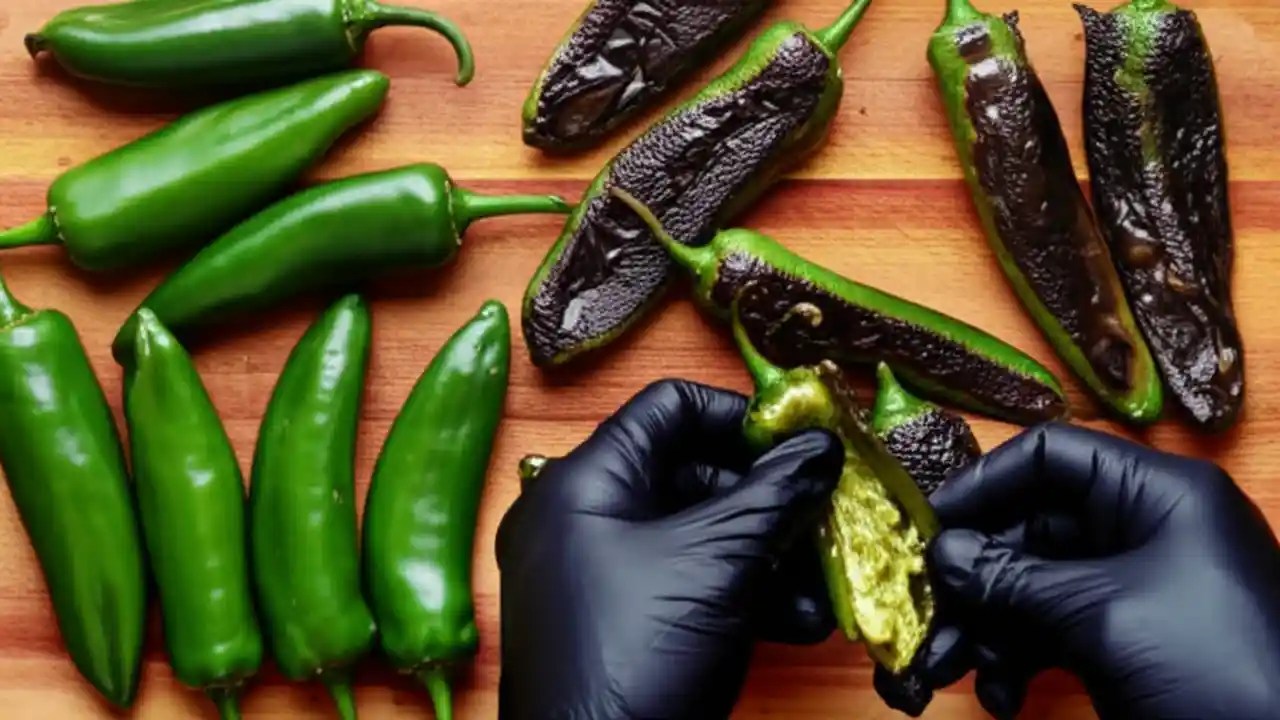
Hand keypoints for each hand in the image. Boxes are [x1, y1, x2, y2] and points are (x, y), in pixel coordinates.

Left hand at [495, 380, 842, 719]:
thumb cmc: (638, 654)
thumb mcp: (719, 564)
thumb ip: (774, 495)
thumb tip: (822, 445)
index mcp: (585, 483)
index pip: (668, 409)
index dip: (740, 418)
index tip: (802, 446)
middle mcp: (580, 521)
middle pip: (687, 472)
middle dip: (765, 499)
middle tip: (823, 517)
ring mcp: (595, 578)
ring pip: (694, 538)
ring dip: (766, 554)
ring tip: (823, 584)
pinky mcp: (616, 628)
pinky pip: (683, 587)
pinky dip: (738, 596)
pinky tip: (798, 622)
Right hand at [925, 423, 1279, 718]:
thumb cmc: (1217, 668)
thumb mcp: (1104, 616)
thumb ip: (1013, 579)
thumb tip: (943, 553)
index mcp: (1156, 494)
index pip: (1052, 456)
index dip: (984, 484)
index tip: (928, 525)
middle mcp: (1142, 529)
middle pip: (1031, 527)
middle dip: (973, 577)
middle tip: (927, 618)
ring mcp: (1135, 588)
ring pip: (1032, 586)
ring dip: (985, 626)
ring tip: (947, 668)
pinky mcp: (1127, 640)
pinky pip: (1052, 631)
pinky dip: (1017, 658)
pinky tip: (1000, 696)